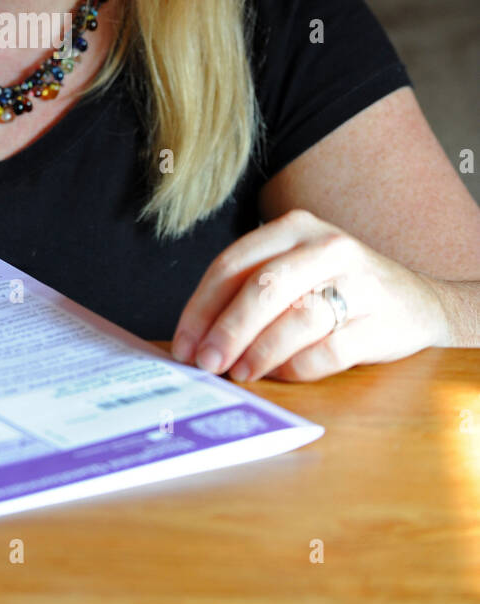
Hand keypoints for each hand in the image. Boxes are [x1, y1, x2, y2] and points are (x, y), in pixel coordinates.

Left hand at [170, 208, 446, 381]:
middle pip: (263, 287)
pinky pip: (329, 350)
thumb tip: (196, 338)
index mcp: (295, 228)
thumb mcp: (296, 270)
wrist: (419, 303)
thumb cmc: (339, 289)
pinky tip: (280, 375)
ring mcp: (359, 282)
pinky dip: (297, 367)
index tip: (183, 344)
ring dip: (259, 352)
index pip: (233, 264)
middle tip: (204, 364)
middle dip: (226, 329)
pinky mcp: (382, 322)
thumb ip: (251, 291)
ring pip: (296, 318)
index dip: (201, 307)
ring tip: (239, 373)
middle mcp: (327, 246)